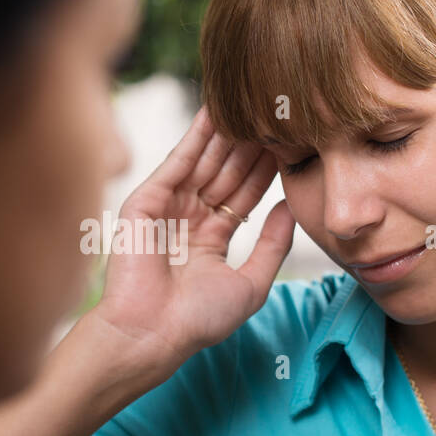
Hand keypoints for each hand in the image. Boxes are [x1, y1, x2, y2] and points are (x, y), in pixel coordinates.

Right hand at [85, 106, 295, 380]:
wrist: (152, 333)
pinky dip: (194, 137)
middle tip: (275, 113)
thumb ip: (272, 245)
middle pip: (224, 173)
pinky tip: (215, 111)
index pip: (242, 195)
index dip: (265, 170)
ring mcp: (166, 208)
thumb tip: (290, 207)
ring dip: (226, 134)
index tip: (291, 144)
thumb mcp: (251, 284)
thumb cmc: (197, 321)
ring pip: (203, 163)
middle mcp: (187, 219)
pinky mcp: (145, 201)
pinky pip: (176, 163)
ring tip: (251, 102)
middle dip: (249, 145)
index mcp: (209, 240)